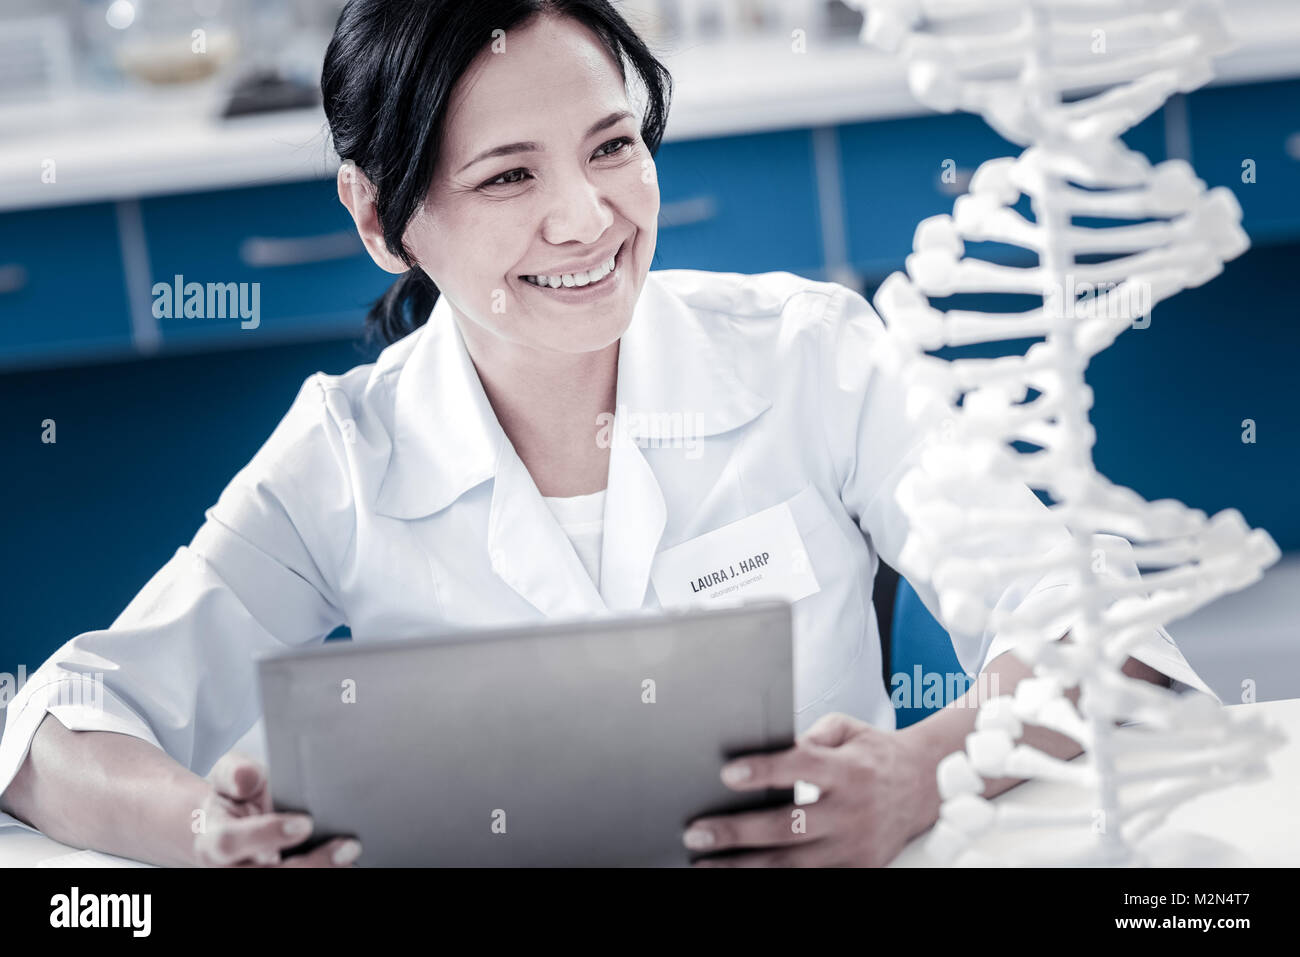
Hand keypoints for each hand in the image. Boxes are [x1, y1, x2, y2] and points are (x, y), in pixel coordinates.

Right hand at [190, 751, 361, 866]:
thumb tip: (244, 777)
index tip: (306, 823)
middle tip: (347, 846)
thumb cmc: (235, 796)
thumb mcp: (230, 775)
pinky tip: (344, 862)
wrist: (229, 821)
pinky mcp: (268, 878)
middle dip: (309, 863)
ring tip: (351, 854)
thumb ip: (236, 773)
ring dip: (321, 870)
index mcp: (210, 838)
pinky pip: (298, 878)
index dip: (267, 834)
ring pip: (284, 881)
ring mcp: (246, 876)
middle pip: (263, 875)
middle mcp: (226, 869)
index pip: (230, 843)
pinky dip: (322, 871)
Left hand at [684, 712, 936, 866]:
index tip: (726, 773)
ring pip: (793, 864)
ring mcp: (855, 847)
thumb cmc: (872, 754)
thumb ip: (810, 736)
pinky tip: (742, 874)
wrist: (924, 787)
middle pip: (787, 826)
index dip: (763, 771)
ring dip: (744, 866)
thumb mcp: (847, 729)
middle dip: (737, 831)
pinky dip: (776, 878)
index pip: (801, 767)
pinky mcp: (858, 869)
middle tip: (697, 831)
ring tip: (705, 863)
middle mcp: (853, 812)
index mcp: (849, 770)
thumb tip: (767, 748)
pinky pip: (812, 879)